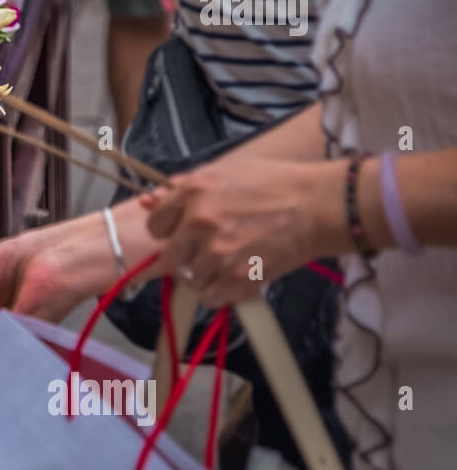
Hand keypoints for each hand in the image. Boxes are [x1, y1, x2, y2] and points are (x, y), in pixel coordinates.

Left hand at [141, 158, 343, 307]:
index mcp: (193, 193)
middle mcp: (199, 222)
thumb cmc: (277, 184)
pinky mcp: (238, 278)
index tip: (181, 233)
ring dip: (204, 276)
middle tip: (206, 252)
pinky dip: (220, 293)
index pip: (154, 225)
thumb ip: (185, 186)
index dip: (168, 231)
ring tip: (227, 263)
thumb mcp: (226, 172)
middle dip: (185, 257)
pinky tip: (234, 278)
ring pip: (190, 279)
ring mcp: (218, 252)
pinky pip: (212, 297)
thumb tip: (149, 198)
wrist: (320, 206)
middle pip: (169, 257)